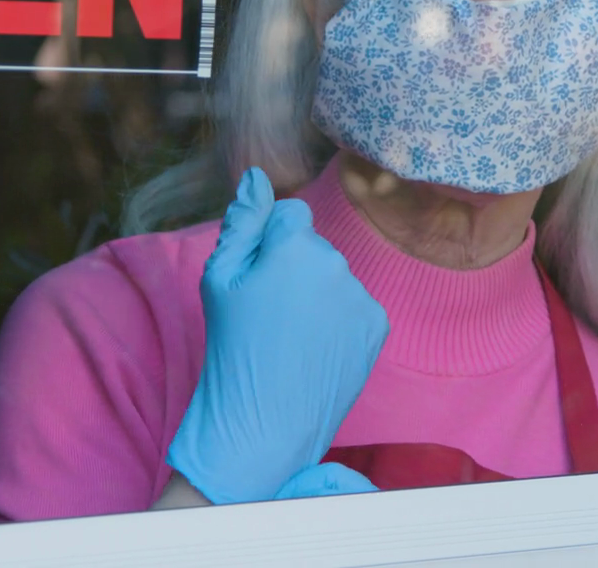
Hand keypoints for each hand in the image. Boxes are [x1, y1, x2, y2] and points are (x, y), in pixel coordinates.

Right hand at [166, 168, 389, 503]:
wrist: (265, 421)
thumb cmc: (233, 347)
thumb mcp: (220, 279)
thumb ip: (242, 222)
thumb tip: (257, 177)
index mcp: (295, 244)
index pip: (290, 214)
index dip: (268, 245)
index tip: (257, 282)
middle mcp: (336, 261)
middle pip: (314, 246)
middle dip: (294, 268)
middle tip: (270, 315)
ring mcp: (361, 295)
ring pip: (335, 277)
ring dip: (317, 294)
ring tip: (292, 337)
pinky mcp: (378, 325)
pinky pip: (355, 305)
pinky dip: (339, 320)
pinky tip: (316, 348)